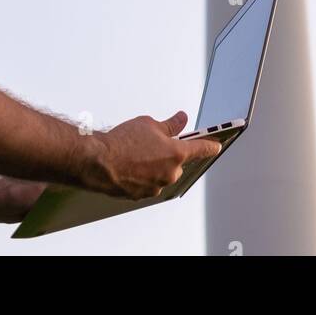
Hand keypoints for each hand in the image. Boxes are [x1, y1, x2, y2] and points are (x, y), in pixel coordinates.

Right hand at [84, 110, 221, 199]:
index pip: (201, 149)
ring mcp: (157, 186)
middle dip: (168, 153)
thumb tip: (181, 119)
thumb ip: (169, 125)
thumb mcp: (149, 124)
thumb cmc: (122, 142)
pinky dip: (142, 174)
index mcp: (176, 154)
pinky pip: (148, 182)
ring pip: (161, 172)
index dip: (210, 145)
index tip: (217, 145)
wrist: (98, 162)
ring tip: (134, 152)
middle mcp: (170, 173)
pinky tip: (129, 164)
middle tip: (151, 142)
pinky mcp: (142, 195)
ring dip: (154, 164)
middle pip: (177, 162)